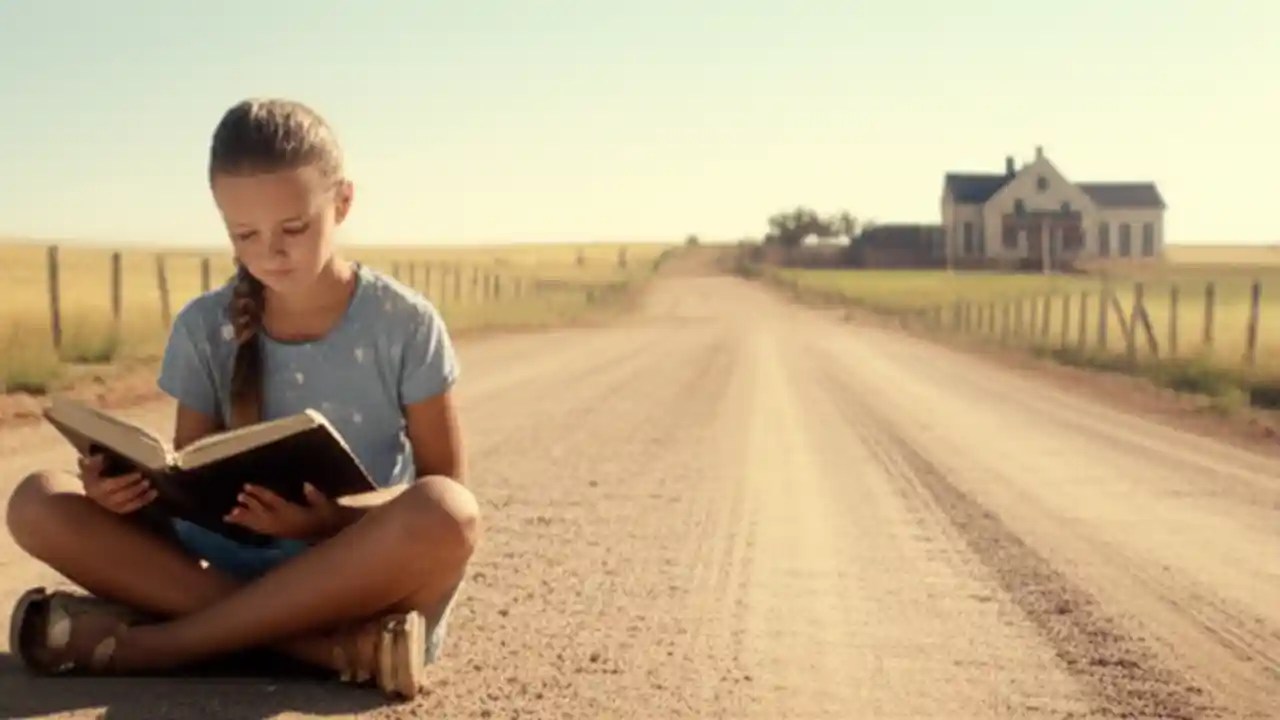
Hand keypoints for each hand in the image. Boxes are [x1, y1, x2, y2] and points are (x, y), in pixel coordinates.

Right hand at [78, 454, 157, 514]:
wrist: (92, 491)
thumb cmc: (93, 476)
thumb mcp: (89, 468)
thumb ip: (92, 463)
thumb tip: (99, 456)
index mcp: (96, 488)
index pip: (113, 485)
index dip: (126, 480)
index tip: (139, 474)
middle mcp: (103, 500)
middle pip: (121, 496)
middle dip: (135, 489)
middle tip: (147, 481)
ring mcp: (111, 507)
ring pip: (127, 504)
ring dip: (141, 497)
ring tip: (152, 488)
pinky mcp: (119, 510)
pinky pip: (132, 507)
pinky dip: (143, 501)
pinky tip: (153, 493)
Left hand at [225, 483, 340, 540]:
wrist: (334, 535)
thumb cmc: (331, 519)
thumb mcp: (327, 507)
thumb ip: (316, 497)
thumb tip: (306, 485)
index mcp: (294, 514)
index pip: (273, 501)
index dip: (259, 493)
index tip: (246, 486)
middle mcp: (284, 523)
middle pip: (261, 515)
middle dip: (248, 509)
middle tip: (235, 501)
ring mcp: (282, 530)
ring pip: (259, 524)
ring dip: (246, 519)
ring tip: (230, 514)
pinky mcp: (282, 534)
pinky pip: (263, 530)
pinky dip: (252, 526)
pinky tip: (245, 522)